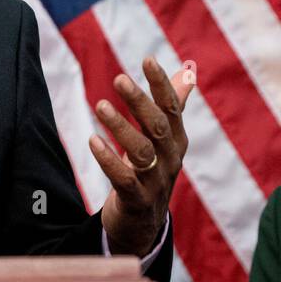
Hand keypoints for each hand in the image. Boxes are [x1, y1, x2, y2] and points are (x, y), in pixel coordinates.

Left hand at [90, 57, 193, 257]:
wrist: (143, 222)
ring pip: (141, 151)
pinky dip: (109, 160)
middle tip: (119, 78)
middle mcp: (171, 159)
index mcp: (177, 141)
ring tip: (100, 105)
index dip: (161, 84)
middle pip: (158, 126)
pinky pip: (124, 179)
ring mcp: (156, 181)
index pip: (172, 108)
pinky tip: (93, 141)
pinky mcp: (138, 200)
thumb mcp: (163, 139)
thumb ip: (173, 106)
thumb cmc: (150, 171)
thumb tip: (187, 71)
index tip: (147, 59)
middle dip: (139, 101)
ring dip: (120, 127)